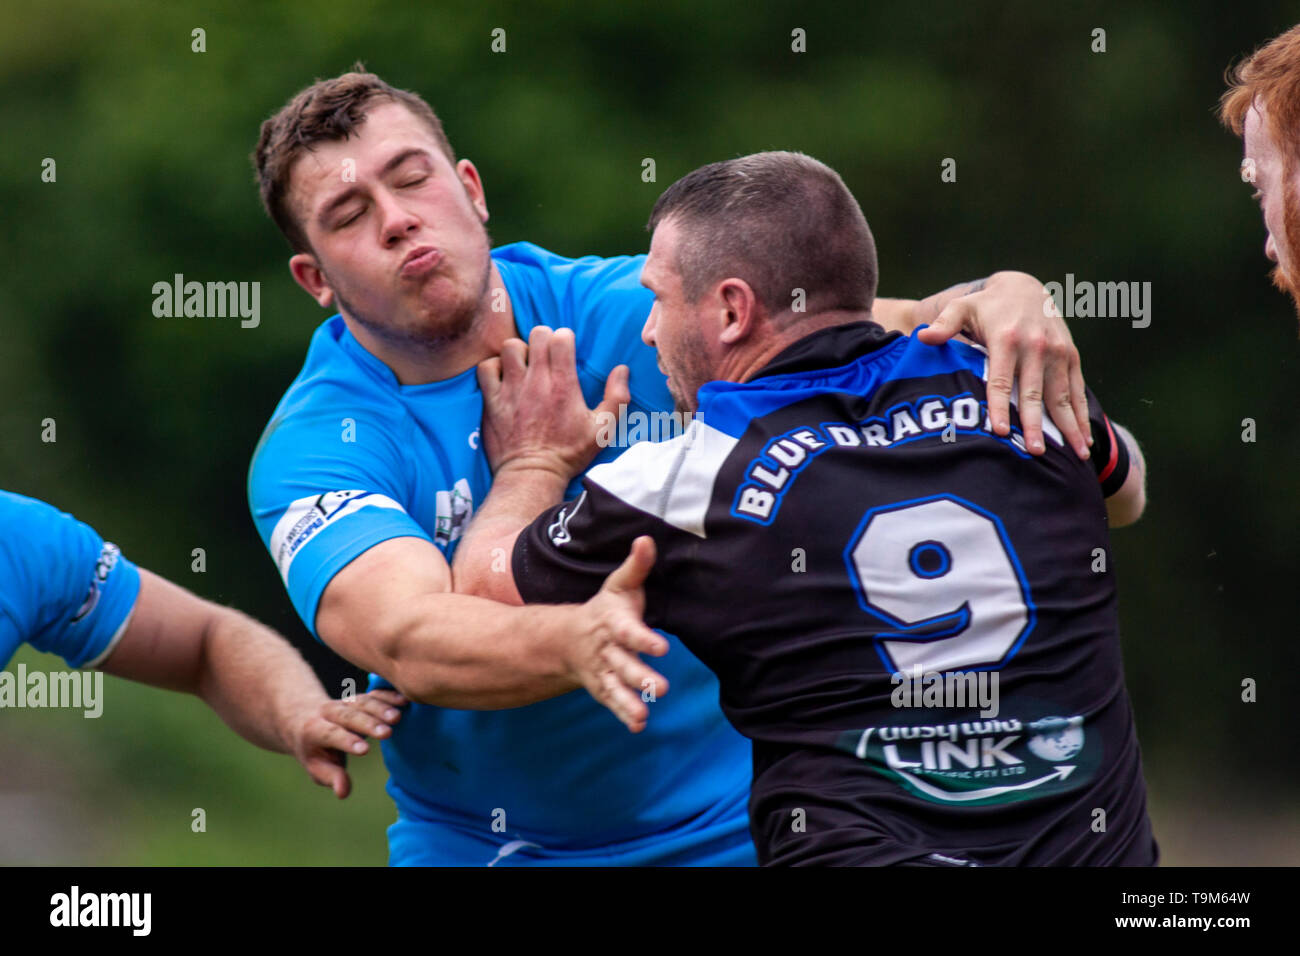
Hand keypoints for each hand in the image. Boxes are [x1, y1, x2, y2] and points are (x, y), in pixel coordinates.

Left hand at [287, 688, 407, 798]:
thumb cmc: (315, 750)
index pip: (331, 734)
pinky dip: (388, 696)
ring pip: (362, 702)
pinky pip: (374, 694)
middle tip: (387, 733)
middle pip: (348, 716)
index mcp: (314, 730)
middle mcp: (329, 712)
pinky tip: (404, 701)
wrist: (307, 719)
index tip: (365, 750)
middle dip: (368, 724)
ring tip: (397, 717)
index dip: (346, 741)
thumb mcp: (317, 767)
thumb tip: (343, 793)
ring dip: (381, 709)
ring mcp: (345, 702)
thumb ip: (331, 778)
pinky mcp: (360, 697)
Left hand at [477, 326, 629, 479]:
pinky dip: (493, 367)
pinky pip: (486, 368)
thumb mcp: (603, 430)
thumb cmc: (569, 454)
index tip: (566, 350)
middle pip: (536, 335)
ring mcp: (510, 390)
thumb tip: (622, 369)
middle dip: (543, 338)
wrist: (532, 475)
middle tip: (546, 354)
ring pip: (510, 347)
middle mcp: (536, 382)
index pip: (560, 338)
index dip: (565, 338)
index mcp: (563, 385)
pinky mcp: (491, 401)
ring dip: (518, 351)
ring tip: (524, 365)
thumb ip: (617, 397)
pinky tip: (502, 377)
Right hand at [564, 536, 669, 732]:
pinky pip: (614, 703)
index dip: (645, 639)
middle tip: (662, 688)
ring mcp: (605, 673)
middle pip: (625, 665)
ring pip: (617, 688)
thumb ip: (636, 566)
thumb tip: (647, 539)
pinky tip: (638, 726)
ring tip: (644, 714)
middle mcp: (609, 651)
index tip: (662, 648)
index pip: (630, 632)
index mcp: (614, 624)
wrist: (571, 638)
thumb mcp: (620, 585)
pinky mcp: (606, 689)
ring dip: (630, 702)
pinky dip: (624, 715)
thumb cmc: (609, 609)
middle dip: (641, 677)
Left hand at [917, 272, 1091, 458]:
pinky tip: (1085, 438)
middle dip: (1035, 424)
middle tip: (1037, 452)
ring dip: (1070, 426)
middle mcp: (1035, 347)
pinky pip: (1077, 389)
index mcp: (1007, 339)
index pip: (1001, 380)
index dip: (999, 406)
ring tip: (1077, 455)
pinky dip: (1082, 414)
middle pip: (1034, 393)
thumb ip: (944, 324)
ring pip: (1062, 395)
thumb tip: (923, 337)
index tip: (999, 431)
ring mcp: (1057, 352)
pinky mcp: (1071, 356)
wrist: (1024, 288)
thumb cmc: (986, 306)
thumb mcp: (962, 307)